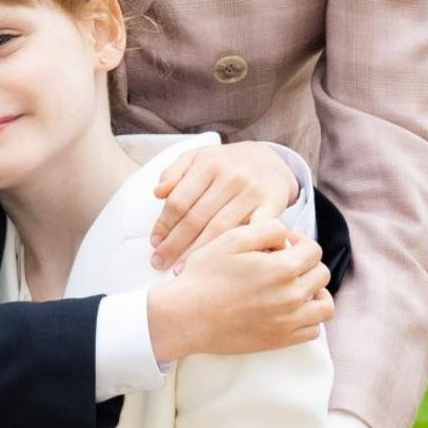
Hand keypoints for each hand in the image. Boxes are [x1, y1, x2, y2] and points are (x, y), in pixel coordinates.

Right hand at [148, 221, 331, 360]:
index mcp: (282, 268)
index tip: (281, 244)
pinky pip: (313, 330)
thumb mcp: (231, 238)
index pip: (313, 250)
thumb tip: (286, 236)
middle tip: (283, 262)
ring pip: (325, 305)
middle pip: (321, 274)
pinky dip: (308, 318)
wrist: (188, 316)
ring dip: (315, 292)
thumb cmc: (205, 276)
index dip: (299, 241)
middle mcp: (292, 296)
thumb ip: (266, 229)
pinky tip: (289, 308)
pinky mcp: (281, 340)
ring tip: (295, 286)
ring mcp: (289, 321)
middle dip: (306, 263)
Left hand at [151, 141, 298, 268]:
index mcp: (208, 163)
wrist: (270, 161)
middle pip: (197, 217)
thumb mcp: (198, 157)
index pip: (179, 200)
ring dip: (198, 252)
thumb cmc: (225, 164)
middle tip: (159, 262)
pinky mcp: (273, 206)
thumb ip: (174, 172)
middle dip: (175, 244)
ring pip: (221, 229)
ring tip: (181, 270)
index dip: (164, 224)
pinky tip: (224, 264)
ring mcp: (253, 192)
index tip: (154, 243)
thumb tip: (157, 193)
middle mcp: (231, 177)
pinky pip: (253, 233)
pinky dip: (240, 249)